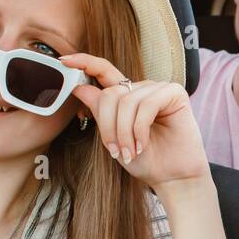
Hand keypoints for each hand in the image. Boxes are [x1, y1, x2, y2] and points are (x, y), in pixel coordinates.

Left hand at [62, 53, 209, 189]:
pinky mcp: (174, 93)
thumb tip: (79, 88)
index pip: (103, 71)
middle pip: (110, 94)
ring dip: (124, 132)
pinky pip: (147, 104)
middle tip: (115, 151)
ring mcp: (158, 89)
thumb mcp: (113, 138)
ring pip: (127, 101)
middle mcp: (141, 88)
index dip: (84, 63)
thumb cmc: (145, 160)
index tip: (64, 60)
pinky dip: (140, 129)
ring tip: (130, 152)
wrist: (172, 178)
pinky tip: (143, 144)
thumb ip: (100, 112)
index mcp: (126, 96)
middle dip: (108, 126)